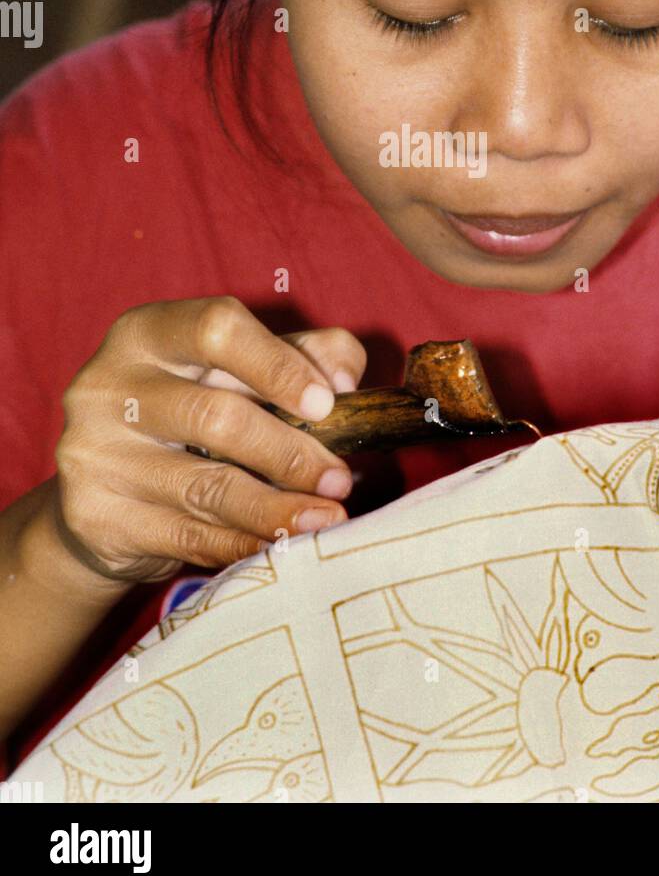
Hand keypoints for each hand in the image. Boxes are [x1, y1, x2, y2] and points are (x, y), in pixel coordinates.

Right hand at [54, 297, 365, 585]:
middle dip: (290, 453)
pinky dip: (244, 543)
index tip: (326, 404)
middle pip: (215, 416)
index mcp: (148, 332)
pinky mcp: (97, 515)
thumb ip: (304, 354)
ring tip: (327, 519)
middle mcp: (110, 384)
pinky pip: (187, 535)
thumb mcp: (241, 372)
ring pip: (205, 485)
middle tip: (340, 480)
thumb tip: (344, 382)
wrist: (103, 495)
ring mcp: (96, 451)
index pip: (217, 329)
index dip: (278, 365)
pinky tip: (282, 546)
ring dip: (278, 509)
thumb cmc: (191, 417)